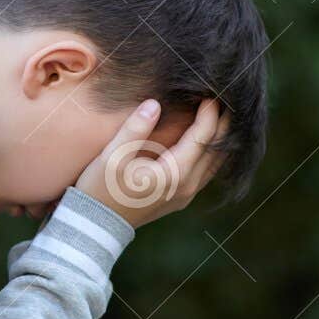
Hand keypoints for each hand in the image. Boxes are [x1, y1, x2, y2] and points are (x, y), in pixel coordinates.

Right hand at [75, 98, 225, 228]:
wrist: (95, 225)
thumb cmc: (101, 190)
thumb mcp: (113, 156)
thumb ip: (135, 128)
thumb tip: (154, 104)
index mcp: (174, 173)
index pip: (203, 136)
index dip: (210, 112)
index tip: (209, 93)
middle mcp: (186, 186)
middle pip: (217, 150)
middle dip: (222, 124)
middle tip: (223, 99)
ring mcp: (185, 195)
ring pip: (215, 164)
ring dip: (220, 140)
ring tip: (219, 117)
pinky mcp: (179, 199)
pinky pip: (206, 173)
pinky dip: (211, 154)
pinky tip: (206, 141)